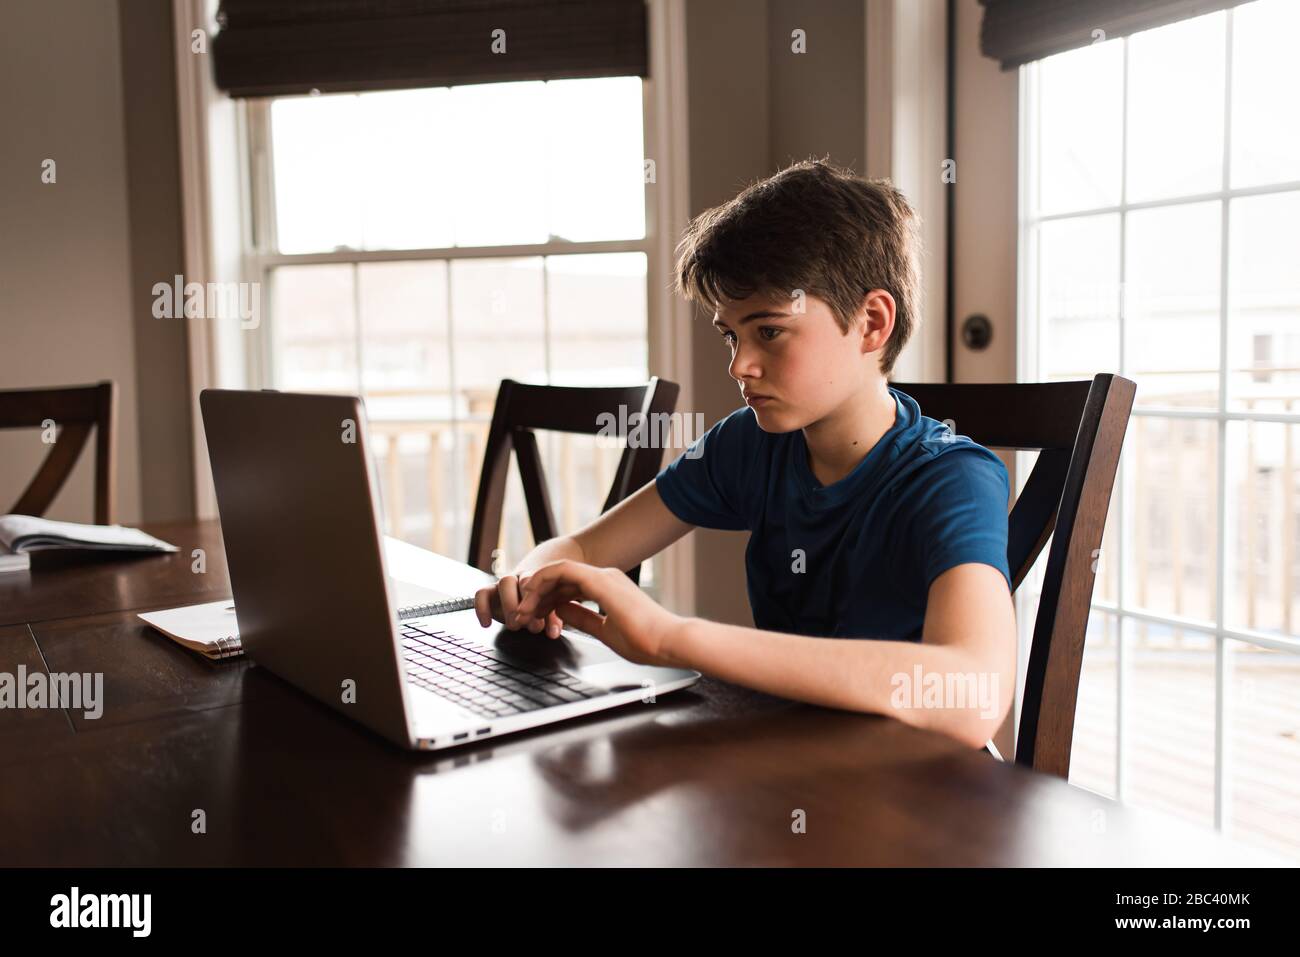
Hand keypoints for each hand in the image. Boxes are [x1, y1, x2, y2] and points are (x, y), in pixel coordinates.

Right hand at [473, 574, 564, 637]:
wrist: (528, 595)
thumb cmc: (541, 605)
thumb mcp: (549, 613)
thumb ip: (552, 621)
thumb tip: (553, 634)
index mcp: (539, 581)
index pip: (539, 585)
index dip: (538, 604)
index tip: (540, 624)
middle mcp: (522, 578)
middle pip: (526, 581)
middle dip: (524, 604)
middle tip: (526, 624)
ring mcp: (505, 584)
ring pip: (504, 583)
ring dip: (509, 605)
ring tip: (514, 626)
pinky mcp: (489, 592)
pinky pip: (481, 594)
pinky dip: (482, 609)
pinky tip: (486, 624)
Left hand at [511, 559, 683, 666]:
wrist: (667, 642)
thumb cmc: (645, 642)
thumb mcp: (604, 631)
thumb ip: (583, 619)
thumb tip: (563, 613)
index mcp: (608, 589)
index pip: (569, 588)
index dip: (547, 600)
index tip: (532, 617)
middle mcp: (605, 578)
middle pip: (560, 578)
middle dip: (535, 595)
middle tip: (519, 614)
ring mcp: (604, 577)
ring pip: (558, 571)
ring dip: (535, 588)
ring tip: (521, 608)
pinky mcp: (601, 581)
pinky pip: (563, 571)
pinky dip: (543, 580)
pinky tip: (530, 595)